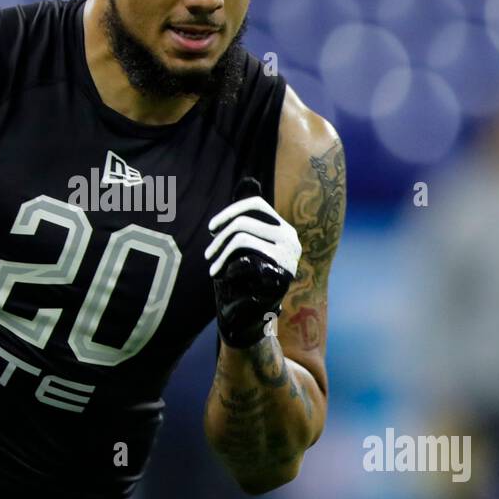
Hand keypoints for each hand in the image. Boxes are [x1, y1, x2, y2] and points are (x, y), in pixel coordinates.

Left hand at [205, 176, 299, 348]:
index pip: (256, 205)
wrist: (254, 319)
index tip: (211, 228)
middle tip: (207, 255)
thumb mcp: (248, 247)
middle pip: (244, 221)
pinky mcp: (280, 275)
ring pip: (242, 237)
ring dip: (219, 252)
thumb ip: (250, 219)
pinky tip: (221, 276)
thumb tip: (249, 180)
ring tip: (210, 267)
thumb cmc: (247, 280)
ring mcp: (288, 257)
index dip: (230, 211)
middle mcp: (291, 240)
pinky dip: (227, 266)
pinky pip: (245, 259)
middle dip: (219, 237)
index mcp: (285, 230)